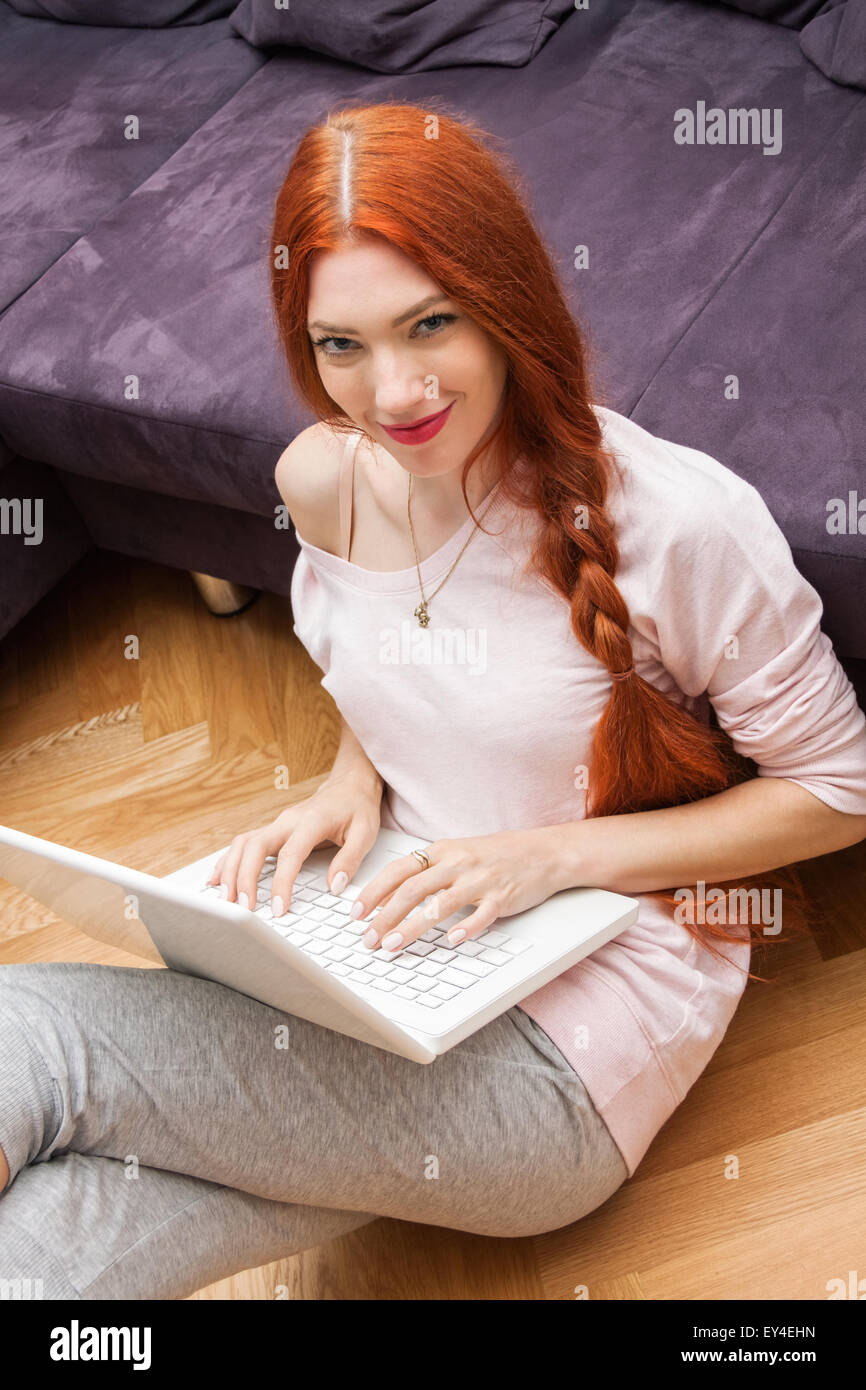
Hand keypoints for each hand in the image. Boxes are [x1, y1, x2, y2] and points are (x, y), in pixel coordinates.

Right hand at [206, 775, 380, 917]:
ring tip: (225, 899)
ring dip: (230, 871)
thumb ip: (350, 859)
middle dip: (244, 878)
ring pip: (243, 844)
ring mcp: (276, 824)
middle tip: (243, 908)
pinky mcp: (271, 830)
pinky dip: (228, 862)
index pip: (290, 854)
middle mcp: (287, 820)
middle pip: (255, 846)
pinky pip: (243, 844)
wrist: (348, 785)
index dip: (282, 883)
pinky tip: (218, 880)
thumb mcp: (365, 833)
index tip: (278, 908)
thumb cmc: (356, 809)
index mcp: (311, 821)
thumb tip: (335, 886)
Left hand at [352, 828, 562, 955]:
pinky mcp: (501, 897)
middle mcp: (457, 863)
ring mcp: (480, 880)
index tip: (356, 913)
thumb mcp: (457, 853)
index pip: (399, 870)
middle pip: (412, 890)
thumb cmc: (496, 854)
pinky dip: (465, 928)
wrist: (542, 852)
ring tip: (393, 946)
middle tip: (368, 939)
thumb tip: (391, 894)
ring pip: (440, 905)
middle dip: (385, 917)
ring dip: (412, 928)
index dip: (374, 892)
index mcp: (442, 851)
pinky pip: (481, 914)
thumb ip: (427, 870)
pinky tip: (451, 941)